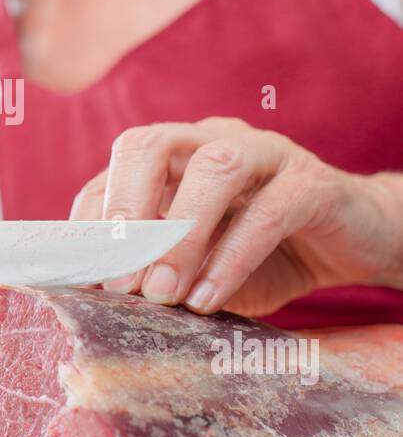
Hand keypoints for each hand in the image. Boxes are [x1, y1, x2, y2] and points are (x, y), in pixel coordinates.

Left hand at [69, 117, 402, 315]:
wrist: (354, 243)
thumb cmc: (266, 255)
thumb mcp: (200, 265)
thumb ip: (157, 268)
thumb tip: (100, 295)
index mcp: (177, 153)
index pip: (118, 168)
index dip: (94, 216)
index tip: (82, 273)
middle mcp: (213, 139)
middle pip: (153, 143)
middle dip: (125, 204)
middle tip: (115, 274)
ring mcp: (265, 152)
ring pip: (213, 168)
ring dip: (180, 234)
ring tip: (162, 293)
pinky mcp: (312, 182)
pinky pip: (269, 211)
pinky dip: (232, 257)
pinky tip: (209, 297)